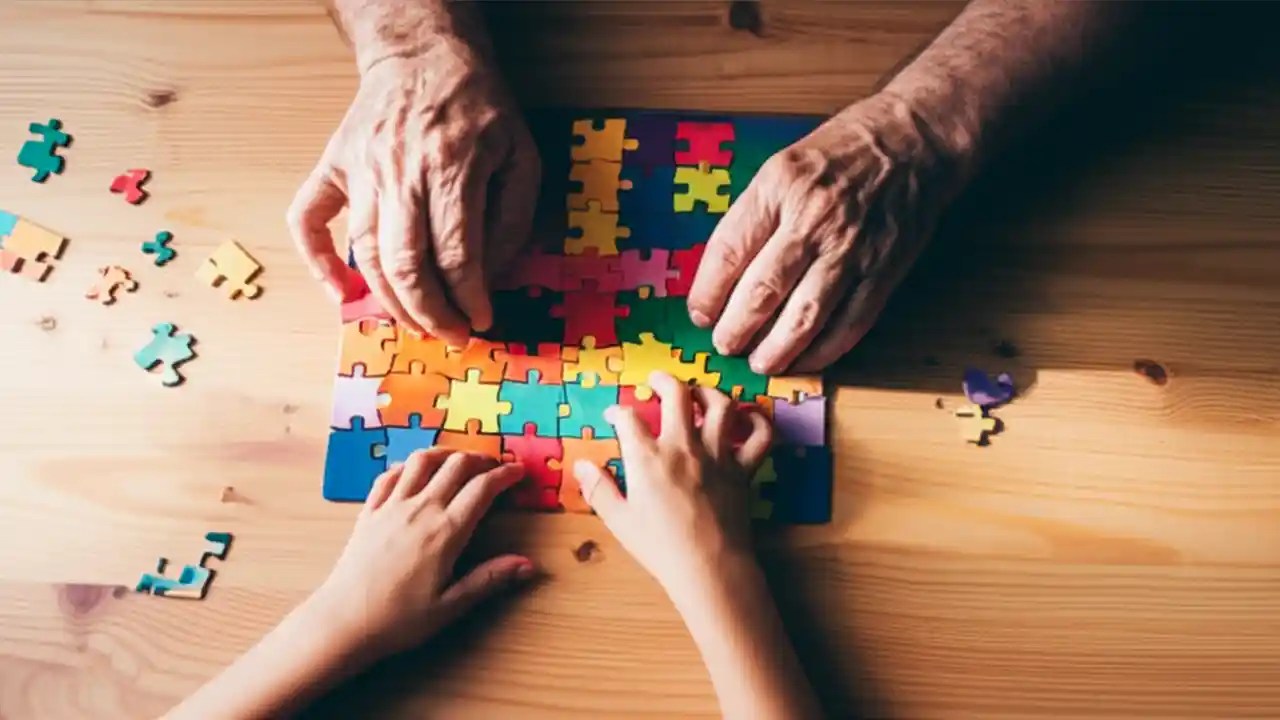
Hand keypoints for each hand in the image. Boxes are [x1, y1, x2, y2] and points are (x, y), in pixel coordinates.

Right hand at [288, 39, 540, 345]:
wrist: (424, 56)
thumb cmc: (480, 108)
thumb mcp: (522, 156)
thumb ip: (512, 218)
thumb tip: (490, 275)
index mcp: (452, 169)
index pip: (456, 256)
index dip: (470, 299)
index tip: (482, 320)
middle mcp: (400, 174)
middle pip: (405, 266)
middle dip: (429, 314)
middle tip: (450, 336)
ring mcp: (360, 171)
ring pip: (365, 255)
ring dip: (388, 301)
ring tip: (414, 323)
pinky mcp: (333, 166)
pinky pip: (308, 221)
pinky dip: (317, 262)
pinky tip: (339, 293)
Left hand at [312, 449, 533, 660]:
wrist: (344, 621)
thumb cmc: (399, 619)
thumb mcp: (451, 605)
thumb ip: (490, 579)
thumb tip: (528, 565)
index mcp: (446, 532)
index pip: (483, 488)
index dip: (505, 475)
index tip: (518, 471)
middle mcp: (421, 509)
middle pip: (456, 465)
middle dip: (480, 458)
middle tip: (494, 465)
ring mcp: (391, 506)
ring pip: (422, 460)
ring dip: (445, 453)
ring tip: (458, 459)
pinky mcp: (369, 511)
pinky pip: (389, 475)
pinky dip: (407, 465)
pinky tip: (414, 471)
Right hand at [573, 373, 772, 600]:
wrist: (709, 568)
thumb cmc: (661, 548)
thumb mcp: (619, 521)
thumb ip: (599, 489)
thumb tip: (582, 466)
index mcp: (648, 458)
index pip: (628, 418)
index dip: (617, 412)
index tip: (615, 416)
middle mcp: (684, 447)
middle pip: (677, 394)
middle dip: (663, 379)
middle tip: (657, 380)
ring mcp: (718, 455)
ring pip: (721, 404)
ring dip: (708, 392)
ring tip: (699, 394)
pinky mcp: (743, 469)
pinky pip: (759, 436)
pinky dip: (757, 422)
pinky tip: (747, 419)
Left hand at [687, 91, 962, 373]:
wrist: (912, 140)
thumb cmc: (841, 154)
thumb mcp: (782, 167)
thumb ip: (754, 216)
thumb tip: (721, 275)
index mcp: (779, 187)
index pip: (730, 250)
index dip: (708, 292)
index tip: (699, 314)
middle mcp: (813, 219)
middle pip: (763, 290)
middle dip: (736, 329)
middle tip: (725, 345)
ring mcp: (851, 248)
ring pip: (804, 315)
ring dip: (776, 350)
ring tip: (759, 363)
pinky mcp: (883, 270)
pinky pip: (849, 324)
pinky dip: (823, 351)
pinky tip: (804, 361)